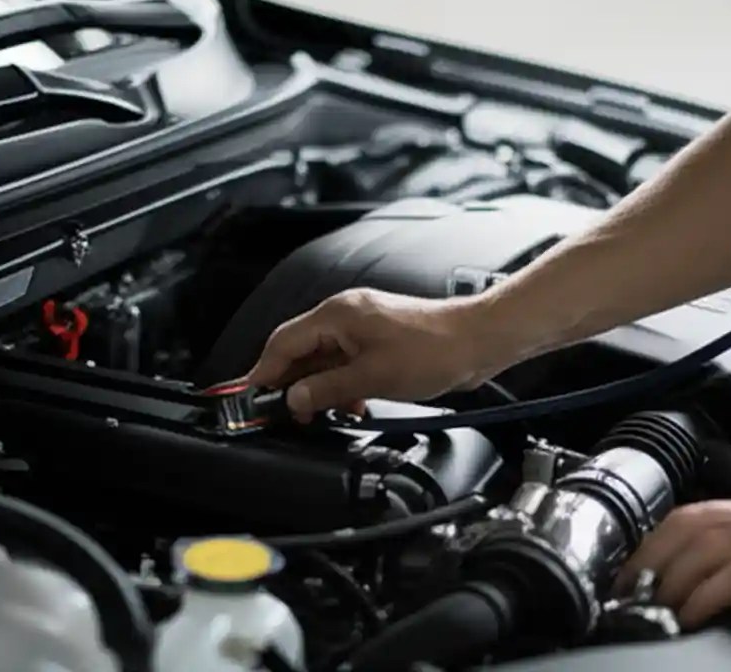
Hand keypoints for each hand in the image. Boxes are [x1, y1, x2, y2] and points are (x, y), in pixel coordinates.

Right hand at [246, 289, 505, 422]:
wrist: (476, 341)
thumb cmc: (433, 350)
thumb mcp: (371, 378)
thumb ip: (327, 390)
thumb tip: (295, 400)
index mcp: (337, 315)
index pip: (283, 343)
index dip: (264, 374)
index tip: (254, 401)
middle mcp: (345, 314)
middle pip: (300, 350)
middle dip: (292, 384)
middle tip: (285, 415)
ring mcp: (363, 326)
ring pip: (323, 358)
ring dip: (319, 387)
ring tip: (321, 414)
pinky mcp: (378, 339)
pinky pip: (346, 361)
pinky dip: (342, 384)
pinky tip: (351, 404)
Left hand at [619, 491, 730, 652]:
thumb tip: (718, 572)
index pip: (695, 513)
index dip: (656, 541)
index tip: (634, 572)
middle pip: (688, 523)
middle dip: (648, 557)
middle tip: (626, 592)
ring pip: (704, 546)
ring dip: (668, 579)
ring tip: (649, 607)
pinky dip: (704, 595)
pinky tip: (688, 616)